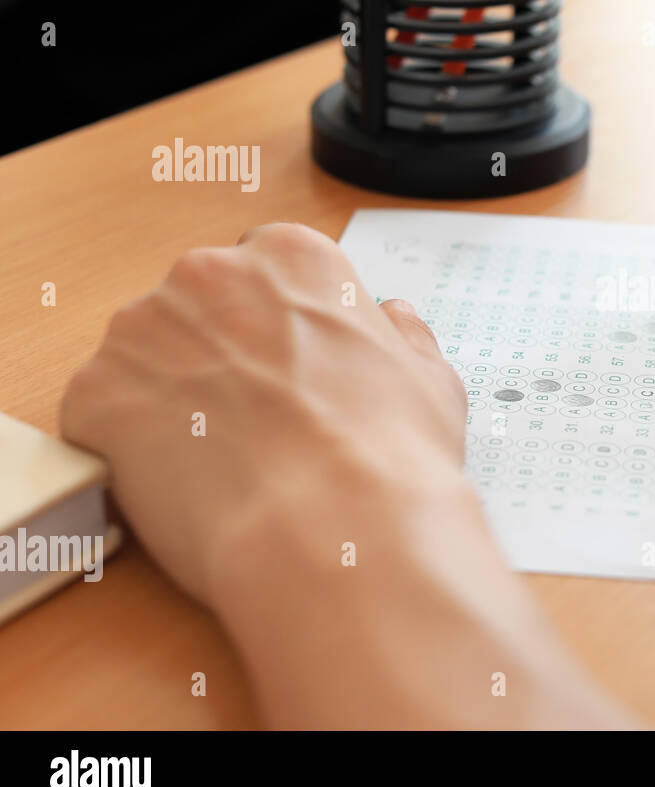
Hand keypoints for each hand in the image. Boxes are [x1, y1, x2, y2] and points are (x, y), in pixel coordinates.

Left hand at [60, 222, 470, 603]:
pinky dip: (129, 451)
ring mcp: (140, 333)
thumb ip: (401, 336)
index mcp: (292, 257)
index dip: (276, 331)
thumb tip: (394, 321)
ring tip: (222, 462)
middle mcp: (208, 274)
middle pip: (197, 310)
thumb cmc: (389, 455)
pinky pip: (102, 419)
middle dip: (217, 359)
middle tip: (256, 423)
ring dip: (170, 401)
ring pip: (144, 362)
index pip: (263, 272)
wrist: (332, 528)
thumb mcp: (429, 378)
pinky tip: (185, 485)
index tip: (289, 373)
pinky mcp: (93, 396)